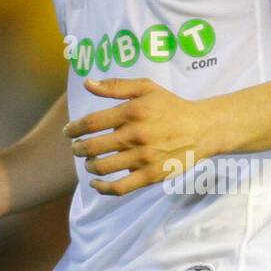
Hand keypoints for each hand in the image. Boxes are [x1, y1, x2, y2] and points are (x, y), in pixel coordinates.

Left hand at [63, 77, 222, 195]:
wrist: (202, 129)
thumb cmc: (170, 106)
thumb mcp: (146, 88)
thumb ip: (115, 86)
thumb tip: (86, 83)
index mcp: (132, 112)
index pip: (91, 122)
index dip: (74, 128)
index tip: (68, 132)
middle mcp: (136, 135)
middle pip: (93, 147)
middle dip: (78, 148)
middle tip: (76, 148)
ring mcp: (143, 157)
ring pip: (103, 167)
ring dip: (89, 165)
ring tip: (89, 162)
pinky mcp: (151, 176)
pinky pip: (120, 187)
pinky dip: (103, 188)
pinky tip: (96, 183)